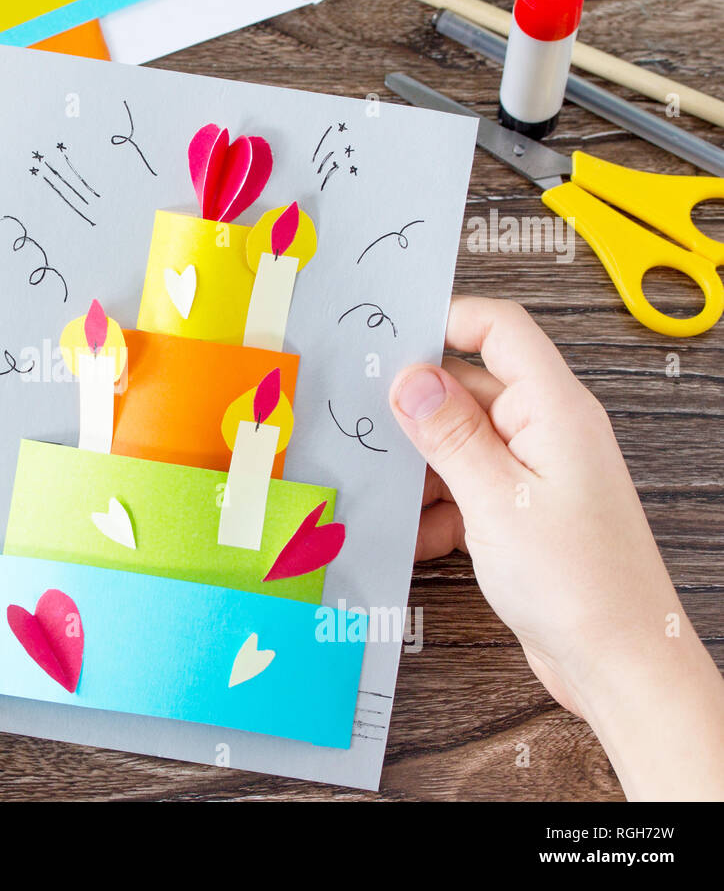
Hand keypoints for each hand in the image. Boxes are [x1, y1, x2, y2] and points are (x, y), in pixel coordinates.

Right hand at [389, 296, 723, 799]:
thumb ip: (449, 433)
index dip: (445, 321)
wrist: (617, 662)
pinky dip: (437, 508)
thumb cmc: (579, 583)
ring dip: (423, 469)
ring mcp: (535, 472)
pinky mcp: (521, 510)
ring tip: (391, 498)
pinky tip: (419, 538)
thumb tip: (410, 376)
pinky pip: (466, 487)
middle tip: (367, 429)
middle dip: (417, 410)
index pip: (499, 329)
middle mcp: (547, 431)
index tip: (389, 341)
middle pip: (469, 387)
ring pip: (460, 442)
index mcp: (554, 410)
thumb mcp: (495, 499)